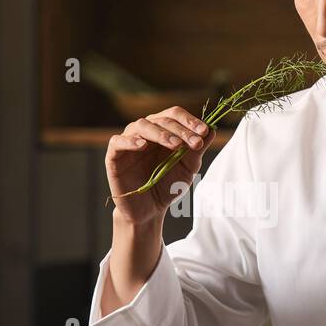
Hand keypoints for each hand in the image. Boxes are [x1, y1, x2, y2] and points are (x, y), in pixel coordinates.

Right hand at [106, 106, 213, 226]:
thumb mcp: (187, 169)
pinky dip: (130, 141)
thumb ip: (197, 150)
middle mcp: (145, 132)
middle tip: (195, 142)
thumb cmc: (168, 186)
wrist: (150, 210)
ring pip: (141, 125)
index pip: (174, 115)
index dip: (190, 120)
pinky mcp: (114, 156)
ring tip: (175, 145)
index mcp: (163, 131)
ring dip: (161, 133)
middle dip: (181, 130)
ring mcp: (129, 142)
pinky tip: (142, 146)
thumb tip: (212, 130)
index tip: (204, 131)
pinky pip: (117, 142)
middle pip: (161, 119)